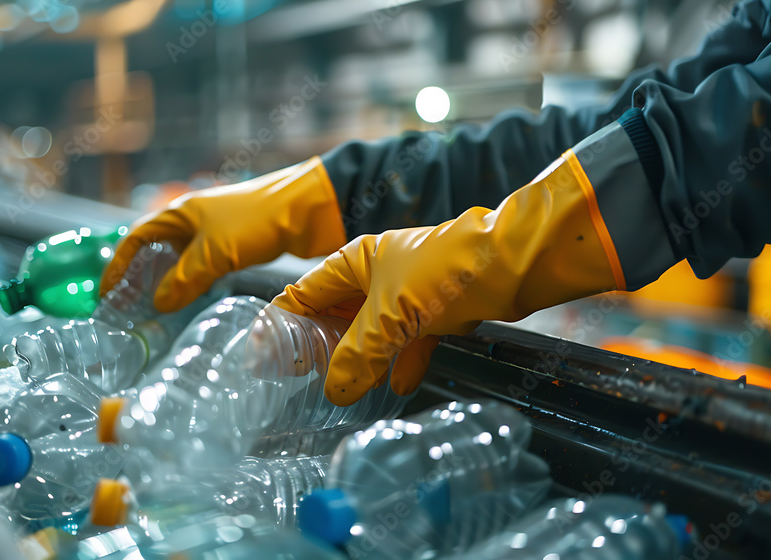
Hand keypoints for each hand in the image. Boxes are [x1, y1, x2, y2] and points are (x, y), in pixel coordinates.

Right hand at [101, 157, 346, 311]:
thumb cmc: (256, 221)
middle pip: (155, 249)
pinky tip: (192, 300)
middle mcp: (191, 220)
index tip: (106, 293)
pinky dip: (192, 282)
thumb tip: (158, 304)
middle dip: (139, 277)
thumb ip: (184, 280)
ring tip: (155, 310)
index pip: (135, 239)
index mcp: (178, 213)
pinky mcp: (234, 243)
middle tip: (128, 307)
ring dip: (167, 282)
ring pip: (180, 260)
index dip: (118, 265)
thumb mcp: (214, 254)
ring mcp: (213, 231)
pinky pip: (203, 265)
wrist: (306, 209)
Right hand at [272, 153, 621, 404]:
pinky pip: (408, 338)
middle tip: (297, 377)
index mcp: (353, 261)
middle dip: (320, 346)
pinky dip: (402, 360)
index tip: (263, 355)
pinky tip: (399, 385)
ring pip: (371, 329)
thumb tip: (333, 392)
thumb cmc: (442, 273)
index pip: (303, 292)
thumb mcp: (389, 317)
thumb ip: (357, 355)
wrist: (506, 263)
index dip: (281, 323)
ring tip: (340, 387)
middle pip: (335, 313)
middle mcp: (375, 272)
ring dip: (360, 357)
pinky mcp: (434, 307)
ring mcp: (405, 289)